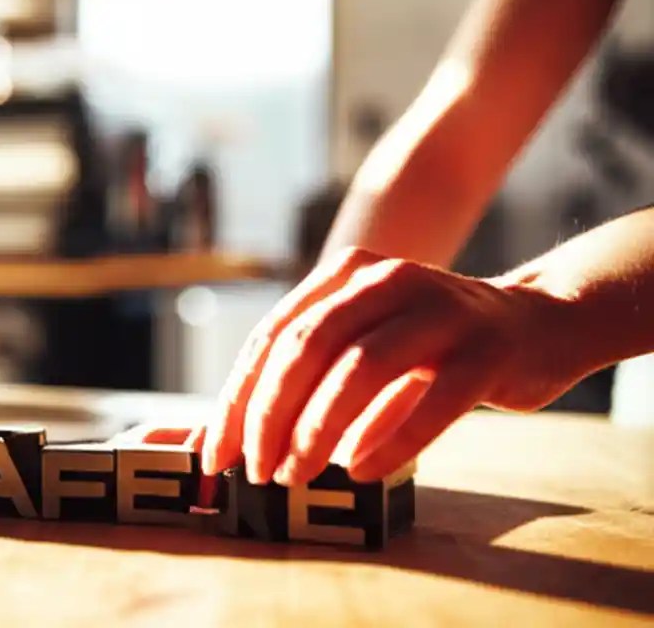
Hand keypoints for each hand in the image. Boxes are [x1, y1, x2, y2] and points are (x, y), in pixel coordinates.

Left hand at [201, 247, 580, 485]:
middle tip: (257, 470)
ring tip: (296, 474)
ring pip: (363, 367)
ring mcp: (441, 311)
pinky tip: (360, 470)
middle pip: (309, 346)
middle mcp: (387, 281)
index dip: (237, 399)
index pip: (272, 337)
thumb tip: (224, 443)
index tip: (215, 455)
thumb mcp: (360, 345)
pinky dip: (391, 440)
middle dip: (270, 414)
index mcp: (344, 275)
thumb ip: (303, 383)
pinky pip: (432, 400)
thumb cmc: (428, 346)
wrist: (536, 323)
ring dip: (319, 429)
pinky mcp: (487, 350)